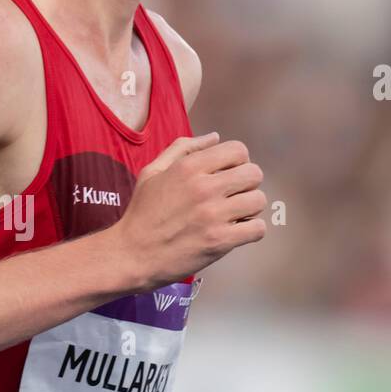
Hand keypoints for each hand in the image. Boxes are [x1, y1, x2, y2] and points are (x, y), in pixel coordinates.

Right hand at [115, 133, 266, 290]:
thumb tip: (215, 136)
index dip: (238, 162)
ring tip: (235, 215)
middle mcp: (204, 187)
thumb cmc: (142, 213)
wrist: (131, 254)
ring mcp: (214, 215)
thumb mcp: (152, 172)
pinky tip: (236, 232)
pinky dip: (251, 230)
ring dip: (250, 208)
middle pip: (254, 174)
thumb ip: (182, 149)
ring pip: (258, 201)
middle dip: (247, 184)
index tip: (228, 175)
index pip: (238, 150)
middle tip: (233, 196)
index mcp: (189, 168)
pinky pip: (257, 229)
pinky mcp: (220, 241)